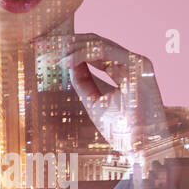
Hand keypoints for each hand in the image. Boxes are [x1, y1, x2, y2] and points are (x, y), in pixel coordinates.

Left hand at [32, 33, 169, 160]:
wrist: (142, 146)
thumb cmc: (122, 130)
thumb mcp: (94, 101)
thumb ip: (83, 81)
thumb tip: (67, 62)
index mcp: (123, 71)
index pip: (95, 52)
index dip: (72, 50)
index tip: (49, 53)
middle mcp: (130, 63)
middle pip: (96, 43)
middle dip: (70, 43)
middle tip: (46, 47)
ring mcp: (136, 62)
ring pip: (99, 43)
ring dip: (74, 47)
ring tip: (56, 57)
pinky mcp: (138, 63)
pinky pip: (106, 50)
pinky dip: (84, 53)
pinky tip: (68, 61)